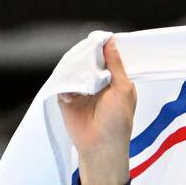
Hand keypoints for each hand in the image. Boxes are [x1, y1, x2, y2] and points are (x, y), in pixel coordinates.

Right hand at [57, 37, 136, 184]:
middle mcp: (98, 81)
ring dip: (76, 69)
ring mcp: (82, 88)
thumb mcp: (123, 89)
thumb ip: (116, 65)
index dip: (104, 47)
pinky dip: (66, 84)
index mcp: (116, 78)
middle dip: (88, 56)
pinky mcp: (67, 96)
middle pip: (89, 58)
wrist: (100, 146)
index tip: (101, 38)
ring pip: (75, 68)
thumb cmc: (118, 122)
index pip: (108, 56)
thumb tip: (110, 41)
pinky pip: (62, 82)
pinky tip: (73, 93)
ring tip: (82, 78)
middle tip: (89, 58)